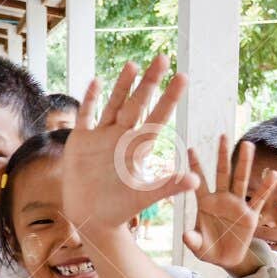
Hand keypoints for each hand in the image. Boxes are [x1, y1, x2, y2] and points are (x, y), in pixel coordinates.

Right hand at [60, 55, 196, 235]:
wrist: (91, 218)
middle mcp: (121, 138)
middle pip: (137, 104)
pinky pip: (86, 116)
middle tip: (162, 58)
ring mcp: (101, 137)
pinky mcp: (81, 142)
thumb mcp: (144, 198)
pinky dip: (90, 100)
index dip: (169, 98)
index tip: (182, 77)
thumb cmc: (119, 210)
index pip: (157, 117)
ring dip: (122, 86)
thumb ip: (167, 187)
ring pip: (114, 105)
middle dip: (149, 83)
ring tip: (133, 64)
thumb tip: (195, 181)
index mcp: (138, 149)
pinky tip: (96, 82)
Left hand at [182, 135, 273, 272]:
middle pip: (223, 173)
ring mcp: (237, 205)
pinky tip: (272, 174)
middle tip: (223, 136)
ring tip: (247, 145)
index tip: (190, 148)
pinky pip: (259, 199)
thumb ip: (192, 240)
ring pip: (241, 180)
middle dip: (223, 155)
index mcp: (205, 203)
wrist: (226, 259)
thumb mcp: (198, 247)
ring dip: (244, 163)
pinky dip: (265, 188)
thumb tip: (185, 235)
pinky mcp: (250, 215)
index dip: (195, 166)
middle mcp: (222, 199)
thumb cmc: (209, 249)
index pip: (199, 181)